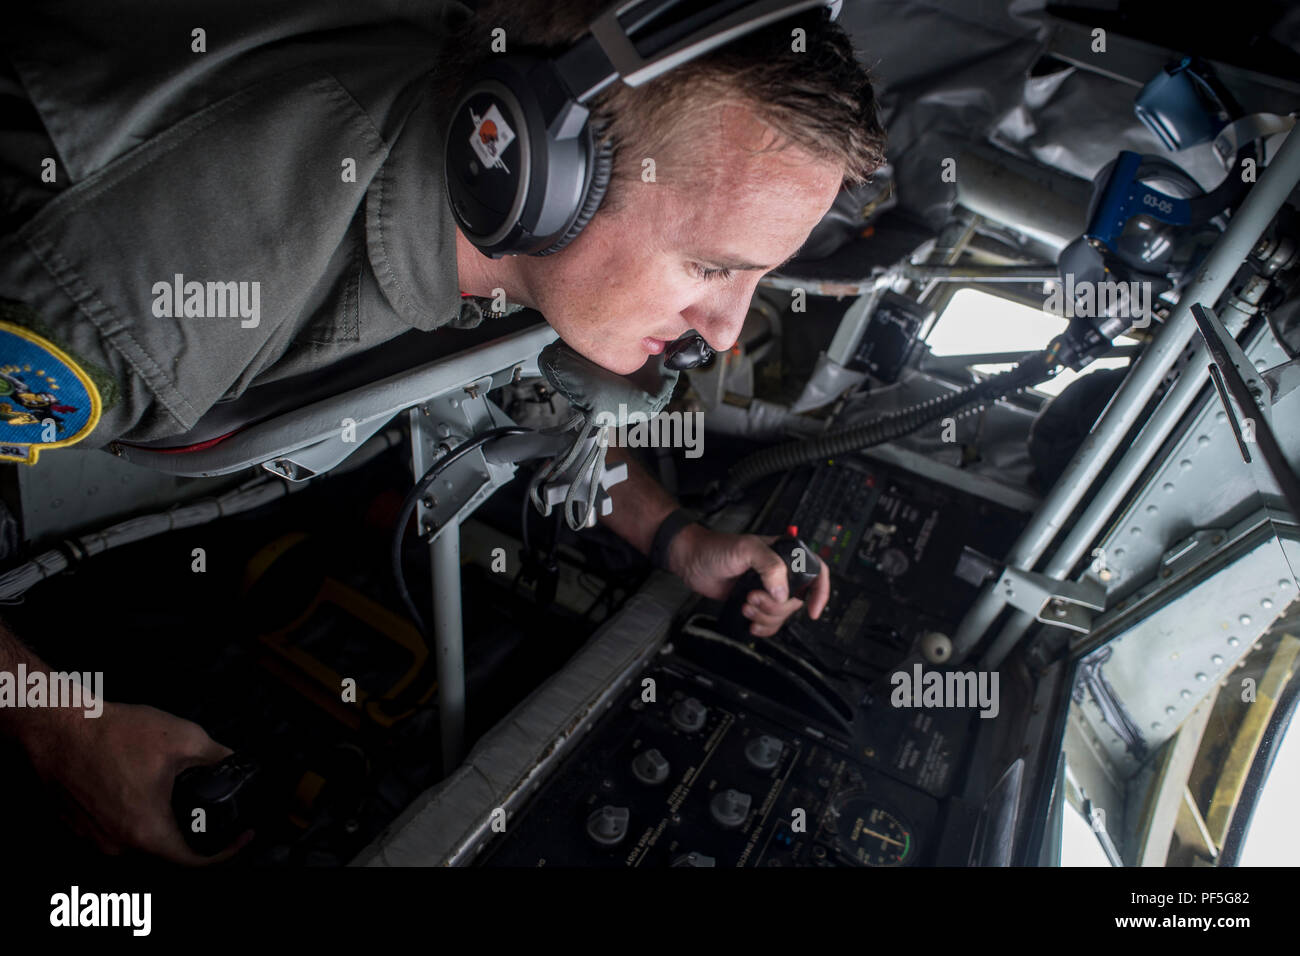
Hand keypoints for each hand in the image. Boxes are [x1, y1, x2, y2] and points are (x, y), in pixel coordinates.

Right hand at [22, 700, 251, 864]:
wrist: (58, 728)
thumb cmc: (115, 734)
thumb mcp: (183, 738)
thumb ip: (218, 756)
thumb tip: (237, 764)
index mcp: (147, 832)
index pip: (195, 860)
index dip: (225, 851)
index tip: (242, 836)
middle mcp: (118, 845)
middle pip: (168, 847)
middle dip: (191, 826)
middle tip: (206, 801)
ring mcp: (94, 839)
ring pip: (140, 837)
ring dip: (159, 817)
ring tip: (167, 786)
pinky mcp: (78, 828)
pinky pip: (115, 828)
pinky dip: (132, 813)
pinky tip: (137, 785)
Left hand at [667, 525, 830, 636]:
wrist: (692, 562)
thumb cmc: (716, 548)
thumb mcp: (747, 548)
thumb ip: (770, 566)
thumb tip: (782, 592)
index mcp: (784, 554)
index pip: (815, 571)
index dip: (820, 592)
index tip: (812, 610)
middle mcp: (779, 573)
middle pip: (797, 600)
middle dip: (775, 606)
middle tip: (753, 597)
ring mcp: (767, 589)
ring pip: (783, 614)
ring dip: (765, 616)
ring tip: (745, 605)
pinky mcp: (755, 603)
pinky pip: (770, 622)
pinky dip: (763, 626)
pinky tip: (751, 622)